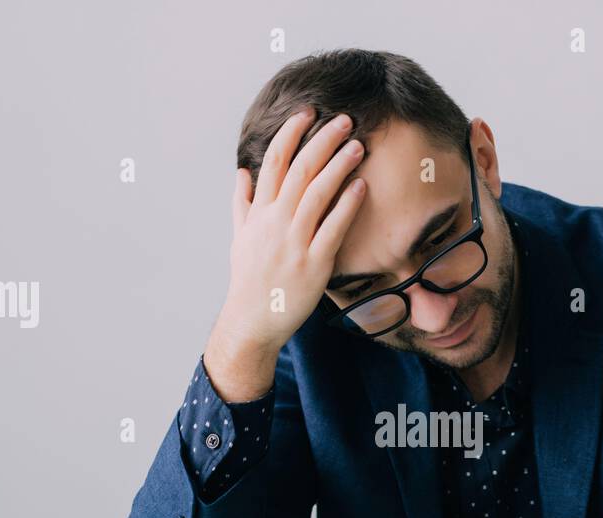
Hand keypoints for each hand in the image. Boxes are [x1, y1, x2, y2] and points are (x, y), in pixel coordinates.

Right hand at [205, 106, 367, 399]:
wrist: (253, 320)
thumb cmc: (249, 279)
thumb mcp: (240, 238)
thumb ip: (243, 203)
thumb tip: (242, 172)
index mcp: (258, 212)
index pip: (274, 161)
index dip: (291, 133)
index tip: (308, 112)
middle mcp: (275, 222)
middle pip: (299, 170)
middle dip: (322, 140)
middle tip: (345, 120)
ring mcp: (294, 243)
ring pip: (316, 193)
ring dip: (338, 165)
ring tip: (358, 145)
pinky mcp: (313, 264)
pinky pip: (332, 228)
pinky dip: (346, 205)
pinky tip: (361, 186)